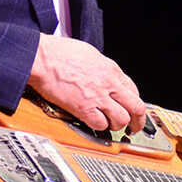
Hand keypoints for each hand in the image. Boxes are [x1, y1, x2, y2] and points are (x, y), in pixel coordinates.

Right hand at [27, 35, 145, 132]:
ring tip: (111, 126)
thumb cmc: (60, 53)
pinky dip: (99, 128)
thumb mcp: (91, 54)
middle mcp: (109, 83)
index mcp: (111, 69)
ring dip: (117, 125)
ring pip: (121, 119)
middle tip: (135, 127)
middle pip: (136, 107)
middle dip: (138, 121)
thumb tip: (105, 77)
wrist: (43, 58)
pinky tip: (95, 125)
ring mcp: (98, 97)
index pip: (134, 90)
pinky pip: (100, 125)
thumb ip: (102, 69)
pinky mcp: (83, 108)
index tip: (132, 109)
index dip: (135, 103)